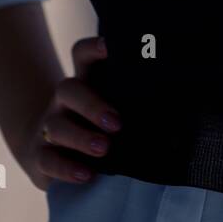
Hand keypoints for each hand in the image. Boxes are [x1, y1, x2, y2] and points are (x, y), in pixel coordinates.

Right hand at [15, 36, 122, 191]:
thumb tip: (182, 99)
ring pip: (57, 125)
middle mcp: (65, 100)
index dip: (93, 48)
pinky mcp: (40, 154)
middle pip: (69, 88)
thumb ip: (135, 100)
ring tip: (104, 148)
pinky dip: (66, 167)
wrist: (53, 151)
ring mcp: (49, 126)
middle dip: (92, 104)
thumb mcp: (115, 107)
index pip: (82, 55)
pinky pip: (47, 158)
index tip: (111, 47)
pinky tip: (86, 174)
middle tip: (117, 122)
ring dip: (81, 137)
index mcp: (85, 81)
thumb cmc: (99, 126)